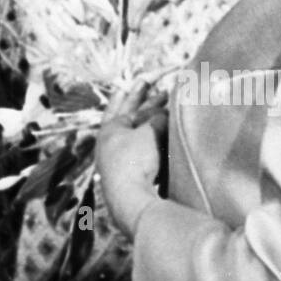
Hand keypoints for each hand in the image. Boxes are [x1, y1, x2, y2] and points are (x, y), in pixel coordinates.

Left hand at [96, 78, 162, 238]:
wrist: (131, 203)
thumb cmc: (135, 162)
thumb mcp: (148, 133)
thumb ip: (158, 118)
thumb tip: (168, 113)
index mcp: (109, 128)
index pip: (125, 101)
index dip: (140, 88)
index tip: (149, 77)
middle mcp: (111, 143)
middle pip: (131, 117)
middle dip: (147, 102)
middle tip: (161, 88)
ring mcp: (119, 162)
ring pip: (139, 136)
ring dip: (155, 124)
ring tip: (171, 112)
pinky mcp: (132, 178)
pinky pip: (146, 154)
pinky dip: (158, 145)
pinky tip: (169, 143)